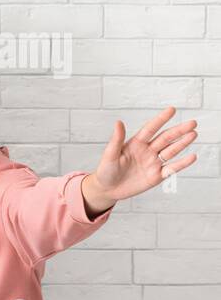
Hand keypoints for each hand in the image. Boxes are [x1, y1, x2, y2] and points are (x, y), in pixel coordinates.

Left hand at [83, 106, 197, 213]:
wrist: (107, 190)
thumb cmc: (106, 170)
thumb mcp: (109, 155)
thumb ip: (116, 140)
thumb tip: (118, 122)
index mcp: (136, 143)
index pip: (151, 129)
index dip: (161, 119)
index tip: (172, 109)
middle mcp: (147, 151)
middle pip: (165, 138)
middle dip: (179, 131)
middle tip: (192, 123)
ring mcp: (153, 163)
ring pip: (171, 151)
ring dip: (182, 143)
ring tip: (194, 134)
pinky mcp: (157, 176)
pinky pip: (172, 169)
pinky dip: (182, 163)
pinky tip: (192, 156)